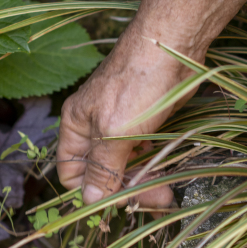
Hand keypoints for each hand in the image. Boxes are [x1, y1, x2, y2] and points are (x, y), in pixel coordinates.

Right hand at [56, 32, 194, 206]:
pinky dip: (155, 165)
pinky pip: (145, 151)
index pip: (71, 172)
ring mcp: (122, 122)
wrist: (174, 45)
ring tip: (167, 192)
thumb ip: (103, 167)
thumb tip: (89, 199)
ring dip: (144, 181)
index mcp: (77, 125)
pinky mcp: (146, 119)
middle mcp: (95, 126)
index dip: (92, 191)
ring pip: (126, 163)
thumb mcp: (115, 131)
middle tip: (156, 200)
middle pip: (102, 171)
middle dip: (126, 189)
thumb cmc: (138, 83)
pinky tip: (168, 171)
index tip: (119, 202)